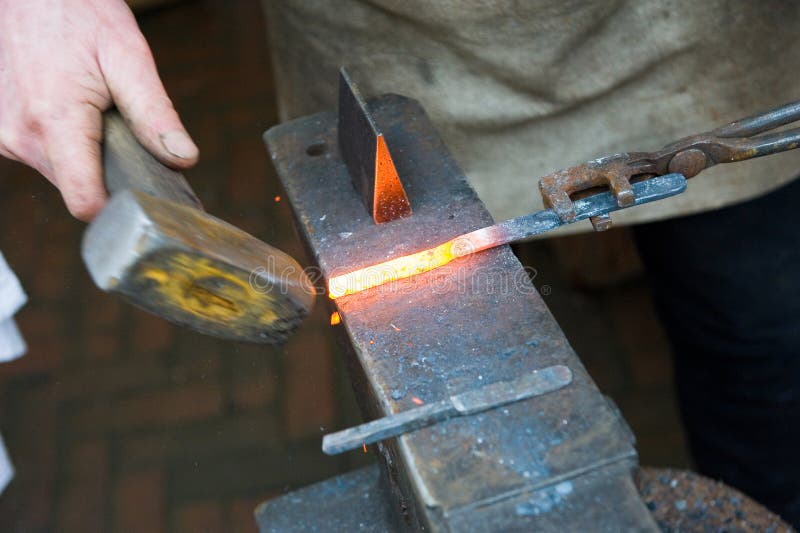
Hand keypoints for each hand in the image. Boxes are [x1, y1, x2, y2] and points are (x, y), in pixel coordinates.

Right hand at [0, 0, 198, 220]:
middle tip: (120, 130)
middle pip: (78, 189)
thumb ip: (155, 114)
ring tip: (94, 112)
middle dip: (107, 170)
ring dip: (85, 155)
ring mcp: (4, 135)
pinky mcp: (0, 131)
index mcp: (54, 122)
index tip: (143, 197)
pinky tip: (72, 110)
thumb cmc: (77, 14)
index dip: (118, 207)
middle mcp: (20, 136)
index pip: (85, 201)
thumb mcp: (130, 58)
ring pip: (61, 174)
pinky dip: (65, 144)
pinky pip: (43, 156)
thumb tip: (183, 158)